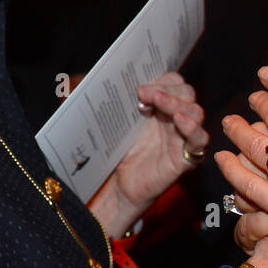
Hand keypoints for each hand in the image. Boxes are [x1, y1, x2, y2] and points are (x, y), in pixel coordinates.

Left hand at [90, 73, 208, 236]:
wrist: (117, 187)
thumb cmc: (116, 154)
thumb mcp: (107, 123)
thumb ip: (94, 103)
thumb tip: (67, 85)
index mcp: (160, 107)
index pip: (173, 82)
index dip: (161, 80)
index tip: (139, 89)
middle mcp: (174, 119)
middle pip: (186, 93)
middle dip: (168, 89)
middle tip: (145, 95)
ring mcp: (182, 137)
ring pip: (196, 111)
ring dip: (178, 103)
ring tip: (158, 104)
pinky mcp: (186, 158)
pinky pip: (201, 140)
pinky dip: (194, 128)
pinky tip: (180, 120)